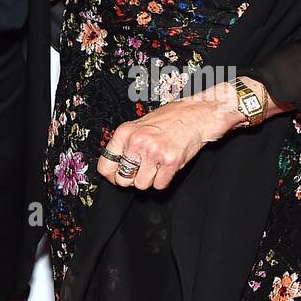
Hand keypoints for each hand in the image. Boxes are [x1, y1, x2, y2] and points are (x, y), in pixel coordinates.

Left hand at [97, 90, 239, 190]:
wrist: (195, 115)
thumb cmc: (169, 119)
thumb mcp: (139, 126)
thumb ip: (126, 144)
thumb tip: (114, 166)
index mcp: (125, 132)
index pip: (105, 164)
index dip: (111, 175)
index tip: (117, 176)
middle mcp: (137, 142)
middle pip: (123, 179)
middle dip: (132, 178)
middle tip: (142, 170)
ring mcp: (153, 152)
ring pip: (141, 185)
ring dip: (149, 179)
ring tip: (157, 165)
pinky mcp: (170, 161)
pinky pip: (159, 185)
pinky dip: (163, 180)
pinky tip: (166, 167)